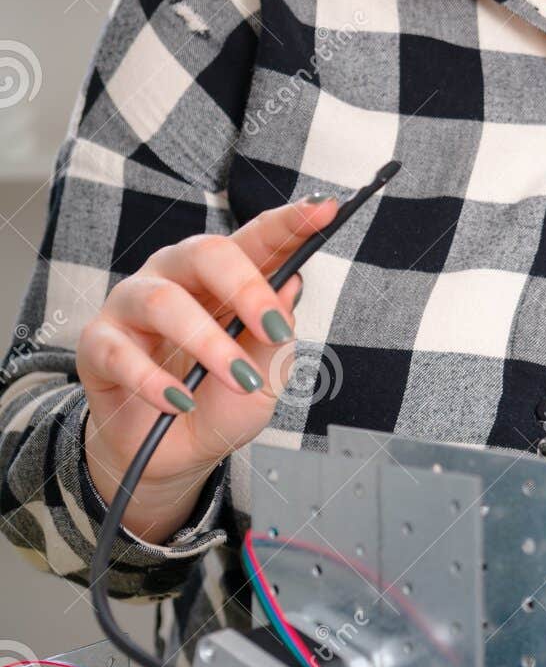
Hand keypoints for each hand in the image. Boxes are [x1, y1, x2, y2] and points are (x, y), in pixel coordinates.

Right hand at [78, 195, 337, 516]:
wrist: (175, 456)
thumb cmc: (221, 404)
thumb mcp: (265, 376)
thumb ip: (276, 334)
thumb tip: (292, 283)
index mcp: (221, 278)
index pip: (257, 238)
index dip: (290, 221)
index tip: (327, 210)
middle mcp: (174, 278)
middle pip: (205, 252)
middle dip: (247, 288)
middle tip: (276, 329)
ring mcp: (131, 307)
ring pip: (163, 301)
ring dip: (208, 344)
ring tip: (237, 381)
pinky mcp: (98, 345)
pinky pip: (120, 353)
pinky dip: (154, 382)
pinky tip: (179, 403)